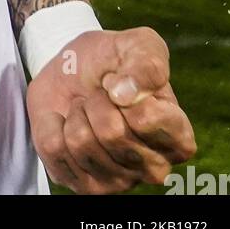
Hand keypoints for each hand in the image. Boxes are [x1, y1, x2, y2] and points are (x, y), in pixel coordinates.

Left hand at [27, 26, 195, 193]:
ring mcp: (118, 181)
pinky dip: (51, 123)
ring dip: (76, 112)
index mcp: (178, 138)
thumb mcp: (139, 44)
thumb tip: (127, 94)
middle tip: (100, 94)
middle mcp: (154, 168)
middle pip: (112, 133)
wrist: (72, 70)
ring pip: (80, 142)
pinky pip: (53, 148)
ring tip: (85, 108)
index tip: (119, 77)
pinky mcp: (81, 184)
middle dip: (96, 100)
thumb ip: (148, 62)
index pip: (147, 119)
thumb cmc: (112, 60)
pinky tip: (66, 122)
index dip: (125, 88)